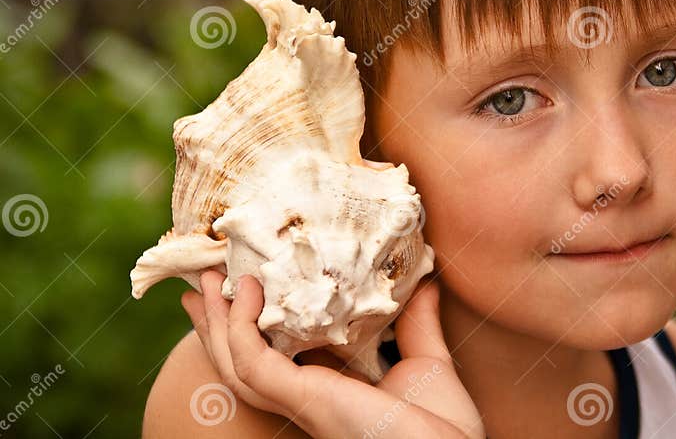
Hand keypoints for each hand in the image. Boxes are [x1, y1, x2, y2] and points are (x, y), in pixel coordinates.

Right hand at [181, 270, 484, 438]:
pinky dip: (241, 328)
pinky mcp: (307, 400)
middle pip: (243, 360)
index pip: (276, 356)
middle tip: (205, 278)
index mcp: (329, 392)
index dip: (252, 326)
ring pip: (237, 363)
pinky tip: (243, 293)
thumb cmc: (443, 429)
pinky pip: (255, 364)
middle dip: (219, 323)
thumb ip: (418, 325)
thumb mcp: (427, 365)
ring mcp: (303, 401)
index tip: (239, 287)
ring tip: (211, 278)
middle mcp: (307, 398)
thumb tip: (423, 280)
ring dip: (218, 321)